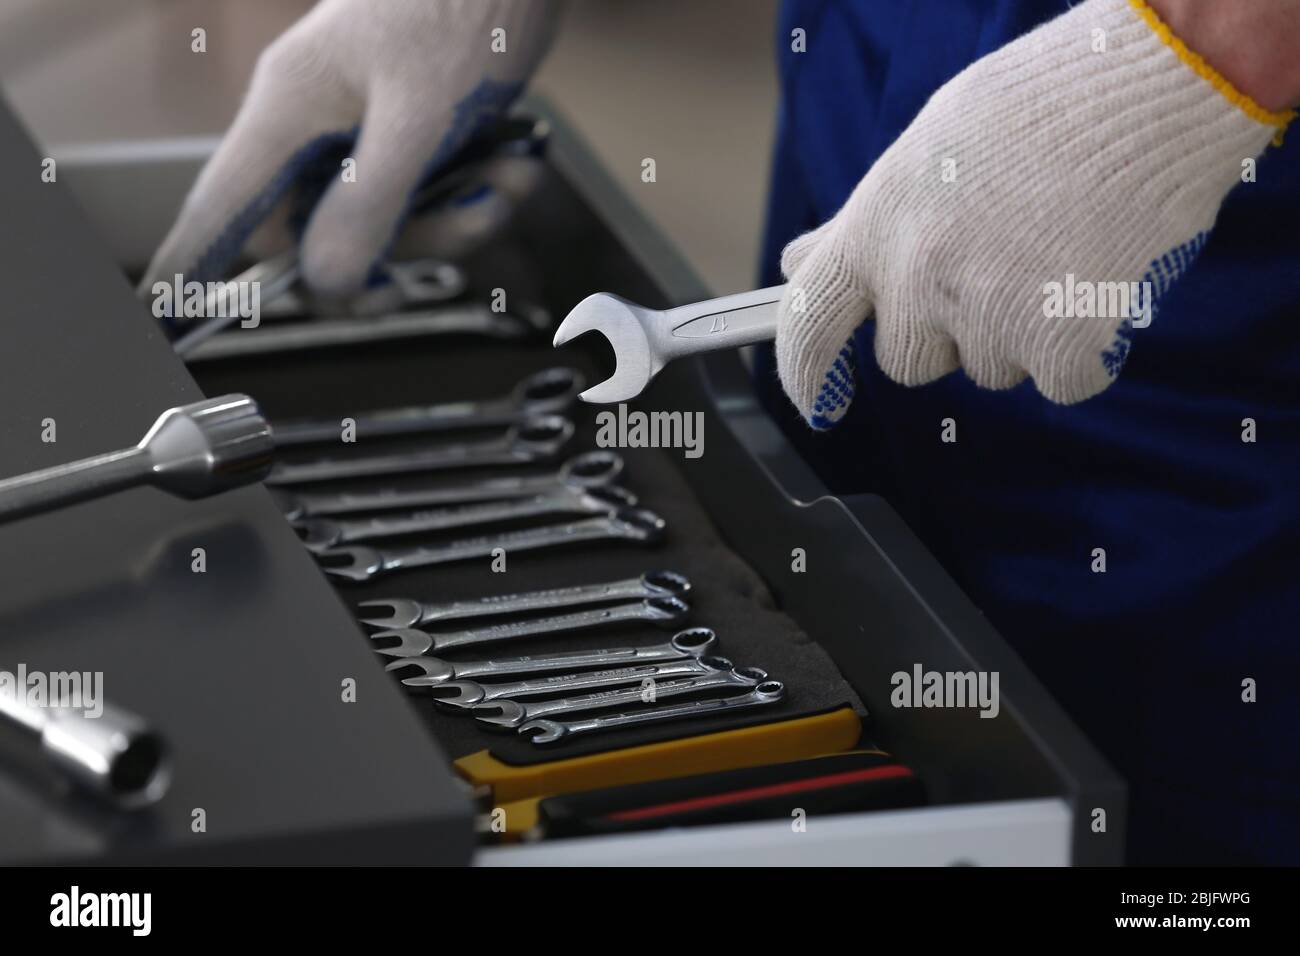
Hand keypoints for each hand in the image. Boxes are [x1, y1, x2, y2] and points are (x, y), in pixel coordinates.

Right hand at [143, 0, 556, 297]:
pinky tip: (511, 164)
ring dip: (456, 218)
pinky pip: (430, 195)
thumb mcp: (421, 114)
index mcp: (291, 108)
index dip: (196, 264)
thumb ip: (370, 201)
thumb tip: (327, 278)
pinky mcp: (413, 131)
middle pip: (324, 234)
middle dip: (401, 246)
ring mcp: (367, 129)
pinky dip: (477, 192)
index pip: (224, 206)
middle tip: (459, 225)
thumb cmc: (461, 4)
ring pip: (390, 222)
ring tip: (504, 178)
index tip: (169, 317)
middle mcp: (320, 123)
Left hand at [775, 0, 1291, 427]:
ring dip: (1021, 332)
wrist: (1151, 85)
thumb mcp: (926, 150)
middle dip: (945, 334)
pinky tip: (1101, 281)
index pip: (808, 323)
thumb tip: (798, 263)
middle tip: (998, 266)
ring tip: (1058, 249)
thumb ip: (863, 223)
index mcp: (876, 226)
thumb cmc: (1039, 106)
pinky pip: (1064, 384)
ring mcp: (988, 315)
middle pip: (908, 362)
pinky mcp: (1061, 344)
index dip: (804, 373)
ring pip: (990, 371)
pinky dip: (1089, 350)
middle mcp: (917, 278)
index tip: (818, 403)